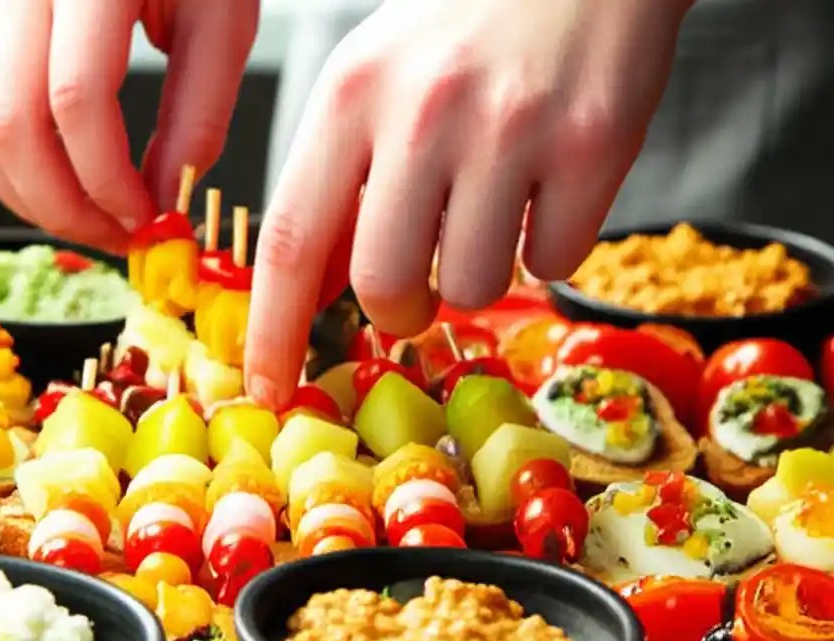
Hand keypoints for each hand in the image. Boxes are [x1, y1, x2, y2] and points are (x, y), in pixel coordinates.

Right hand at [0, 0, 258, 253]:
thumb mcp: (223, 14)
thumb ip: (199, 106)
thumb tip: (165, 193)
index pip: (76, 99)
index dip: (107, 179)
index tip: (147, 218)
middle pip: (9, 125)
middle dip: (62, 204)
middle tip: (116, 237)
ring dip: (27, 196)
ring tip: (90, 219)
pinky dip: (10, 163)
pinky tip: (60, 183)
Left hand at [245, 0, 691, 407]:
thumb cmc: (466, 23)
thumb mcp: (373, 79)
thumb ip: (336, 181)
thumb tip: (311, 289)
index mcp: (352, 95)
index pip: (291, 238)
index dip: (273, 329)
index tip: (264, 387)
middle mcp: (424, 112)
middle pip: (383, 283)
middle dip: (396, 315)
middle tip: (414, 295)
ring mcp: (511, 129)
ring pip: (473, 288)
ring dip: (477, 276)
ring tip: (490, 211)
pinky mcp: (593, 145)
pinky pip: (554, 262)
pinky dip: (547, 245)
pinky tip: (545, 187)